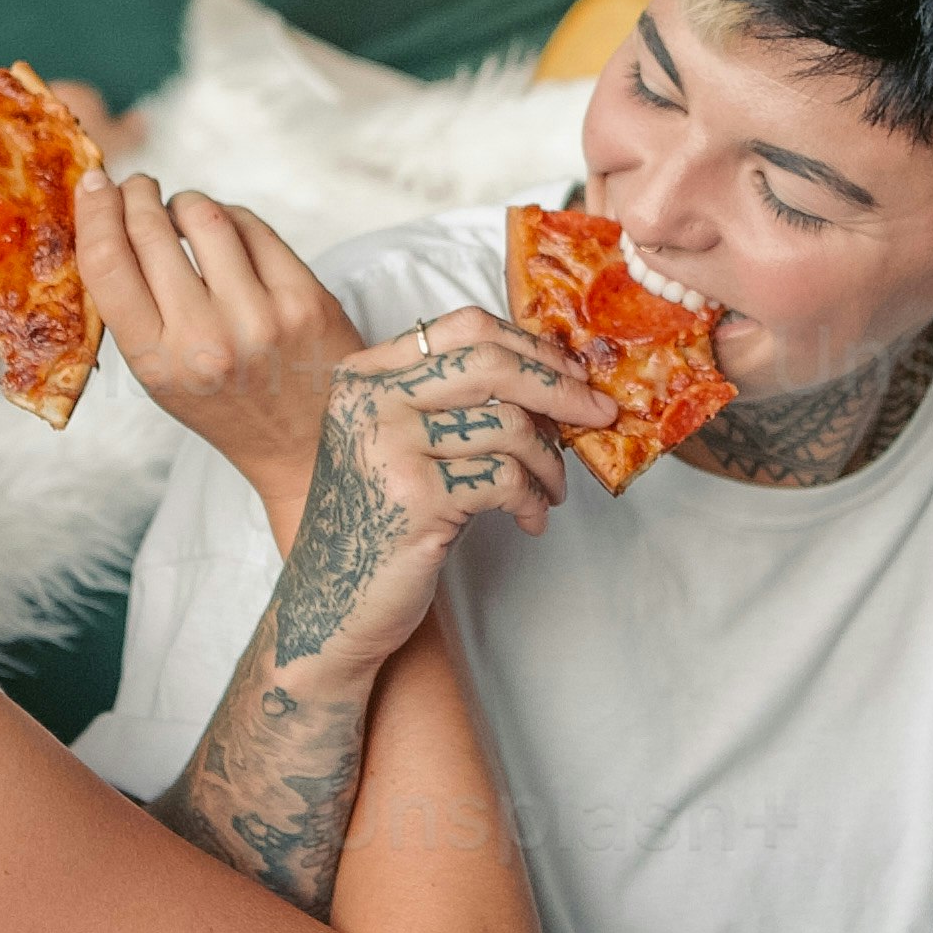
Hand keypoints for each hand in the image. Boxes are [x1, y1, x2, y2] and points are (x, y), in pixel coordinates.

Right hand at [78, 173, 356, 512]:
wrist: (309, 445)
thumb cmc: (227, 403)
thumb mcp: (161, 376)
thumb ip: (133, 310)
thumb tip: (104, 221)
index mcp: (156, 362)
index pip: (106, 264)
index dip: (94, 211)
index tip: (92, 182)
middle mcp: (207, 338)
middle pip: (150, 230)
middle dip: (137, 194)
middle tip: (137, 186)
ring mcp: (261, 316)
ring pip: (204, 216)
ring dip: (185, 203)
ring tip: (182, 213)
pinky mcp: (305, 298)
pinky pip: (252, 227)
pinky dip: (231, 219)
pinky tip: (226, 233)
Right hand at [262, 306, 618, 679]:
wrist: (333, 603)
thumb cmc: (379, 522)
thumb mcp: (403, 445)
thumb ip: (454, 404)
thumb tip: (555, 383)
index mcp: (365, 375)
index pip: (464, 329)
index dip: (530, 347)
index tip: (572, 375)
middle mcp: (369, 401)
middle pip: (490, 365)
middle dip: (560, 390)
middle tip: (599, 415)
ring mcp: (388, 447)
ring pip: (508, 426)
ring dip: (549, 461)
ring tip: (552, 490)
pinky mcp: (415, 498)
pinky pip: (505, 479)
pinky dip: (531, 499)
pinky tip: (530, 519)